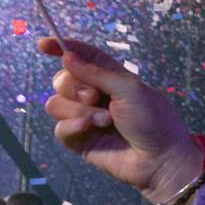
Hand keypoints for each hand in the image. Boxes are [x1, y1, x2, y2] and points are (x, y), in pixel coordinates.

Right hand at [39, 37, 203, 202]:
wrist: (160, 159)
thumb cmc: (153, 120)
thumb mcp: (130, 88)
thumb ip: (97, 72)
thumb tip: (66, 56)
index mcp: (110, 78)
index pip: (82, 57)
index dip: (62, 48)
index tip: (44, 45)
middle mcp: (95, 96)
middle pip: (62, 80)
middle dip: (74, 86)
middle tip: (95, 96)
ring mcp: (85, 118)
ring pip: (56, 104)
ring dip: (79, 110)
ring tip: (106, 121)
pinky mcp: (80, 141)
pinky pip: (59, 128)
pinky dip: (71, 126)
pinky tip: (87, 129)